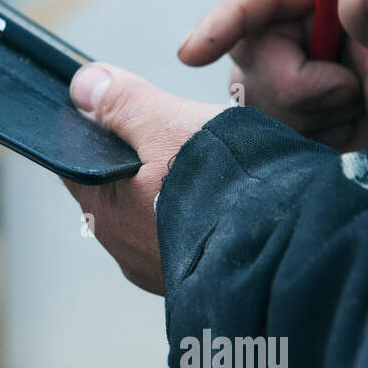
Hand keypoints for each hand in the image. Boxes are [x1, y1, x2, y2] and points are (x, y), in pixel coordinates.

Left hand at [62, 63, 224, 294]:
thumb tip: (83, 85)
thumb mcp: (169, 126)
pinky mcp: (198, 281)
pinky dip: (202, 218)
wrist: (287, 245)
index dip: (99, 133)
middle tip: (184, 139)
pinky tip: (229, 202)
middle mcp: (125, 251)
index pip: (80, 165)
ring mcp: (161, 272)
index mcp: (104, 212)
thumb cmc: (223, 186)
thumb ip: (124, 104)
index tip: (127, 114)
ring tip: (215, 169)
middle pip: (120, 189)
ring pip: (157, 215)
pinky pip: (190, 239)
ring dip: (176, 192)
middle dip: (144, 162)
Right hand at [178, 0, 367, 156]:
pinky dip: (306, 135)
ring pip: (254, 93)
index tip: (192, 54)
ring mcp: (291, 61)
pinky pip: (266, 124)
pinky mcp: (287, 103)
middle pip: (250, 50)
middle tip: (349, 96)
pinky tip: (341, 131)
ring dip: (307, 114)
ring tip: (355, 110)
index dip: (224, 20)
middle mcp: (302, 18)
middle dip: (295, 86)